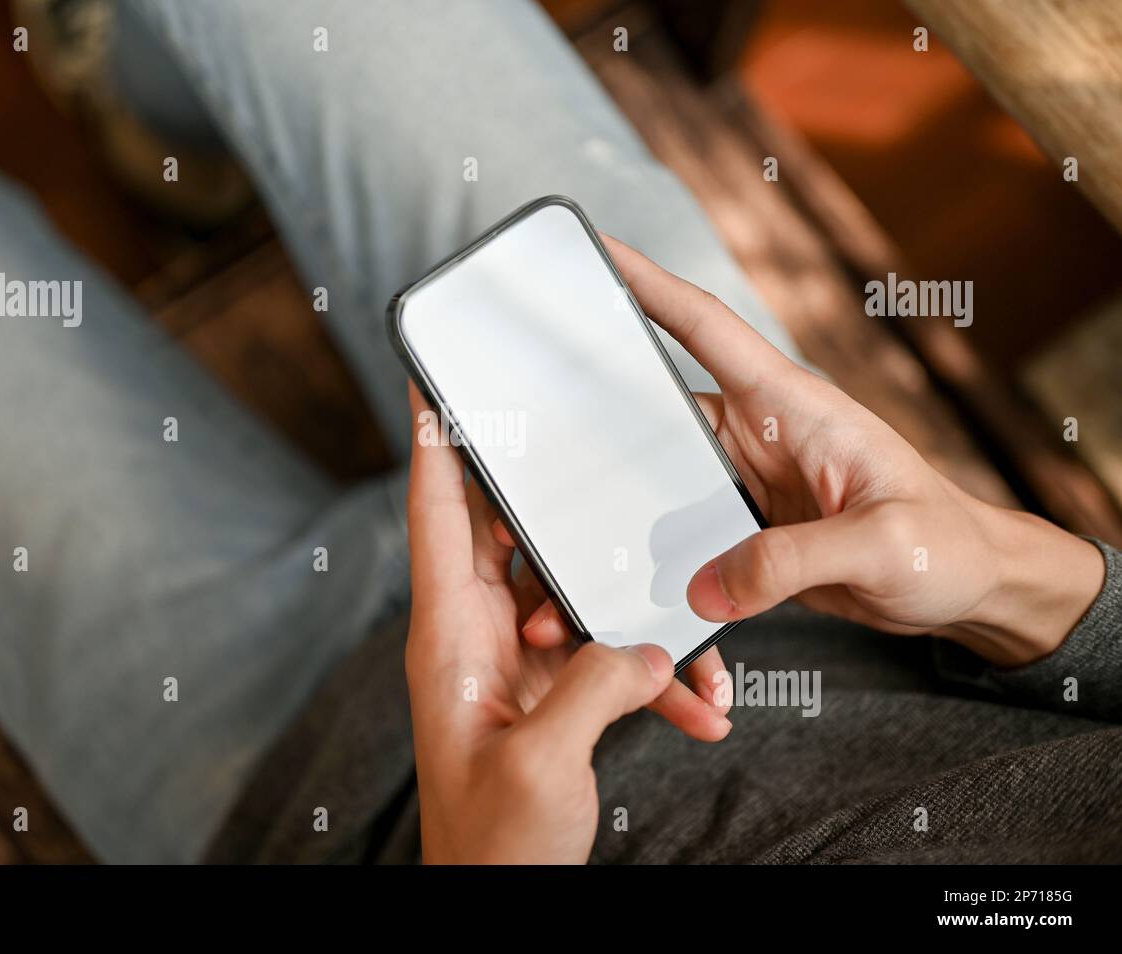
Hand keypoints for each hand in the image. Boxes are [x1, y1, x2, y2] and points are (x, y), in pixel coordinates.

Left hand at [403, 382, 727, 863]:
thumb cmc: (495, 848)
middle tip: (590, 445)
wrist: (504, 905)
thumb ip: (597, 688)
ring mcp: (513, 663)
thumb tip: (649, 647)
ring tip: (685, 639)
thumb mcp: (544, 764)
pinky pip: (599, 654)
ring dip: (626, 606)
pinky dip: (646, 673)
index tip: (436, 379)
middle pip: (508, 534)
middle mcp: (476, 637)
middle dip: (555, 500)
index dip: (436, 445)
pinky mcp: (548, 694)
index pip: (436, 517)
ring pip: (567, 592)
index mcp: (450, 639)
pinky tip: (697, 708)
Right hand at [584, 236, 1105, 667]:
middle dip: (597, 419)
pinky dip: (657, 561)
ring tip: (570, 545)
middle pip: (659, 413)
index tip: (595, 248)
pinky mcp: (746, 527)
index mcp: (790, 406)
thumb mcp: (880, 545)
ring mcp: (749, 481)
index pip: (706, 328)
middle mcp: (759, 434)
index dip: (648, 282)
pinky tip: (634, 590)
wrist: (969, 588)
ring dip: (622, 512)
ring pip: (660, 483)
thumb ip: (791, 560)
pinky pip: (684, 534)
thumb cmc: (945, 545)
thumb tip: (702, 587)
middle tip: (531, 428)